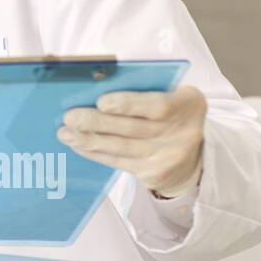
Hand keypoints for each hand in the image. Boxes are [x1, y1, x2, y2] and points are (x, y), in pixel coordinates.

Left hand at [58, 85, 205, 197]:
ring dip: (88, 140)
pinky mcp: (153, 174)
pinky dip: (95, 154)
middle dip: (96, 123)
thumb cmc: (173, 114)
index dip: (128, 104)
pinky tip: (78, 145)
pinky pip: (118, 163)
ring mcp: (167, 157)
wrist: (196, 156)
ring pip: (121, 148)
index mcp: (186, 105)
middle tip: (70, 117)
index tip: (101, 102)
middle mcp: (181, 133)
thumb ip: (145, 90)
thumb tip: (100, 86)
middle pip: (132, 129)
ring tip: (64, 133)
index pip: (157, 106)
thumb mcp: (173, 96)